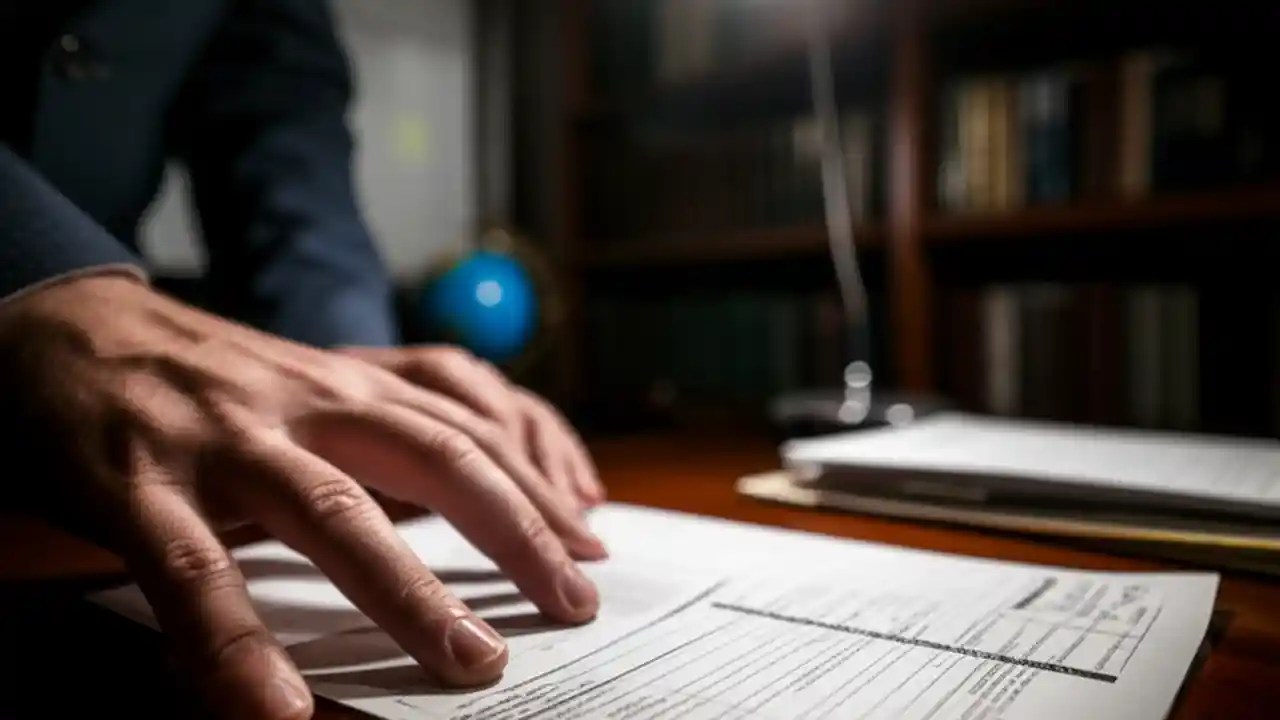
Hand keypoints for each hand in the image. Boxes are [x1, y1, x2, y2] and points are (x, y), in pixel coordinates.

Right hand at [0, 275, 606, 718]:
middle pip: (436, 458)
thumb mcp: (301, 391)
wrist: (67, 324)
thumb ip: (373, 437)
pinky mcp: (137, 483)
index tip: (590, 545)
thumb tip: (449, 503)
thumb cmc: (200, 374)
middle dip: (515, 531)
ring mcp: (224, 441)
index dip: (536, 490)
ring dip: (408, 592)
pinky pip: (193, 571)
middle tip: (574, 603)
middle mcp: (303, 404)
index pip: (468, 434)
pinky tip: (276, 707)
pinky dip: (235, 642)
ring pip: (333, 512)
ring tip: (471, 662)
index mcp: (346, 388)